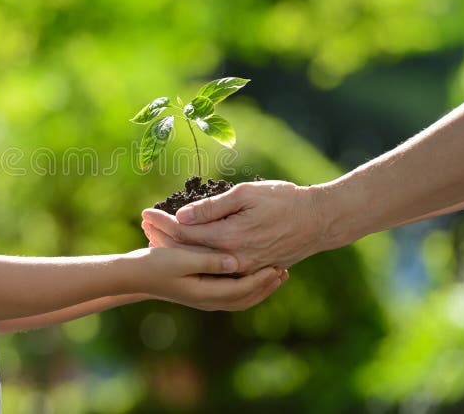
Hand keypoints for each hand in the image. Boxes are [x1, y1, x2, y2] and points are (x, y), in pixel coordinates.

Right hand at [126, 247, 286, 310]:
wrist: (134, 276)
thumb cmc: (155, 263)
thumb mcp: (182, 258)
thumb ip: (209, 260)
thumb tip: (236, 262)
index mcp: (205, 294)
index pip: (243, 289)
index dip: (262, 279)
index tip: (278, 265)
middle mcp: (208, 301)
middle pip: (246, 298)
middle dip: (266, 286)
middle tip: (283, 270)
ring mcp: (204, 300)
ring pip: (240, 299)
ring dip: (258, 288)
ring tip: (274, 274)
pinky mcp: (201, 293)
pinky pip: (231, 294)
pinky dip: (246, 287)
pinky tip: (250, 273)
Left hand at [141, 180, 335, 273]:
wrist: (319, 221)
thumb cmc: (284, 200)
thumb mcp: (247, 194)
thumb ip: (213, 207)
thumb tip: (182, 216)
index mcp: (230, 238)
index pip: (185, 234)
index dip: (162, 223)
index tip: (144, 213)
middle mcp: (234, 259)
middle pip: (188, 253)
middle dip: (163, 238)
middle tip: (144, 226)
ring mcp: (244, 268)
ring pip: (202, 263)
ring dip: (178, 251)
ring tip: (158, 239)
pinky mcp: (252, 270)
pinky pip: (218, 268)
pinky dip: (200, 259)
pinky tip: (189, 250)